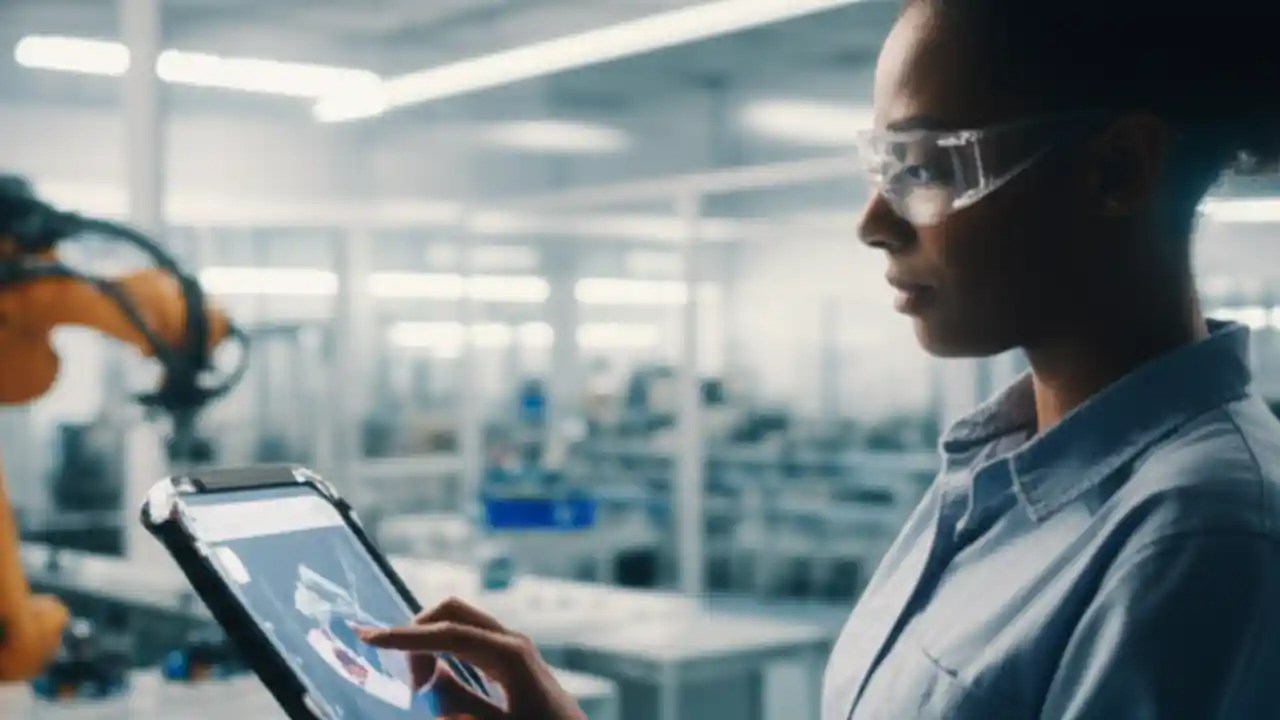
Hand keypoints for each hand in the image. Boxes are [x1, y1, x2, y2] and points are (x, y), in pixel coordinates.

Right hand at [356, 597, 585, 719]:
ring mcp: (512, 646)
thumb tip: (428, 679)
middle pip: (451, 611)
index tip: (368, 637)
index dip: (405, 635)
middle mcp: (511, 641)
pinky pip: (466, 641)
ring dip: (430, 644)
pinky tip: (435, 677)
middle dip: (418, 633)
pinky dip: (443, 650)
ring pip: (457, 623)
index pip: (447, 632)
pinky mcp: (509, 658)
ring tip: (422, 686)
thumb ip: (460, 706)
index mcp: (510, 655)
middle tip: (410, 682)